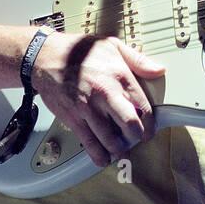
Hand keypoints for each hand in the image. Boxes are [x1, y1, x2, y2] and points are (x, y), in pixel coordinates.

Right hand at [30, 32, 166, 167]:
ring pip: (110, 138)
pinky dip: (98, 155)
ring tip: (122, 150)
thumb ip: (137, 60)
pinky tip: (104, 158)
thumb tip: (158, 70)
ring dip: (119, 149)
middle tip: (137, 139)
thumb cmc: (78, 50)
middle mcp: (105, 93)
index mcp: (118, 76)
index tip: (149, 128)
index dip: (149, 122)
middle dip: (137, 137)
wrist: (46, 57)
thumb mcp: (112, 46)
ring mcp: (88, 108)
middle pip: (129, 124)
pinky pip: (89, 143)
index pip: (143, 106)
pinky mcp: (73, 118)